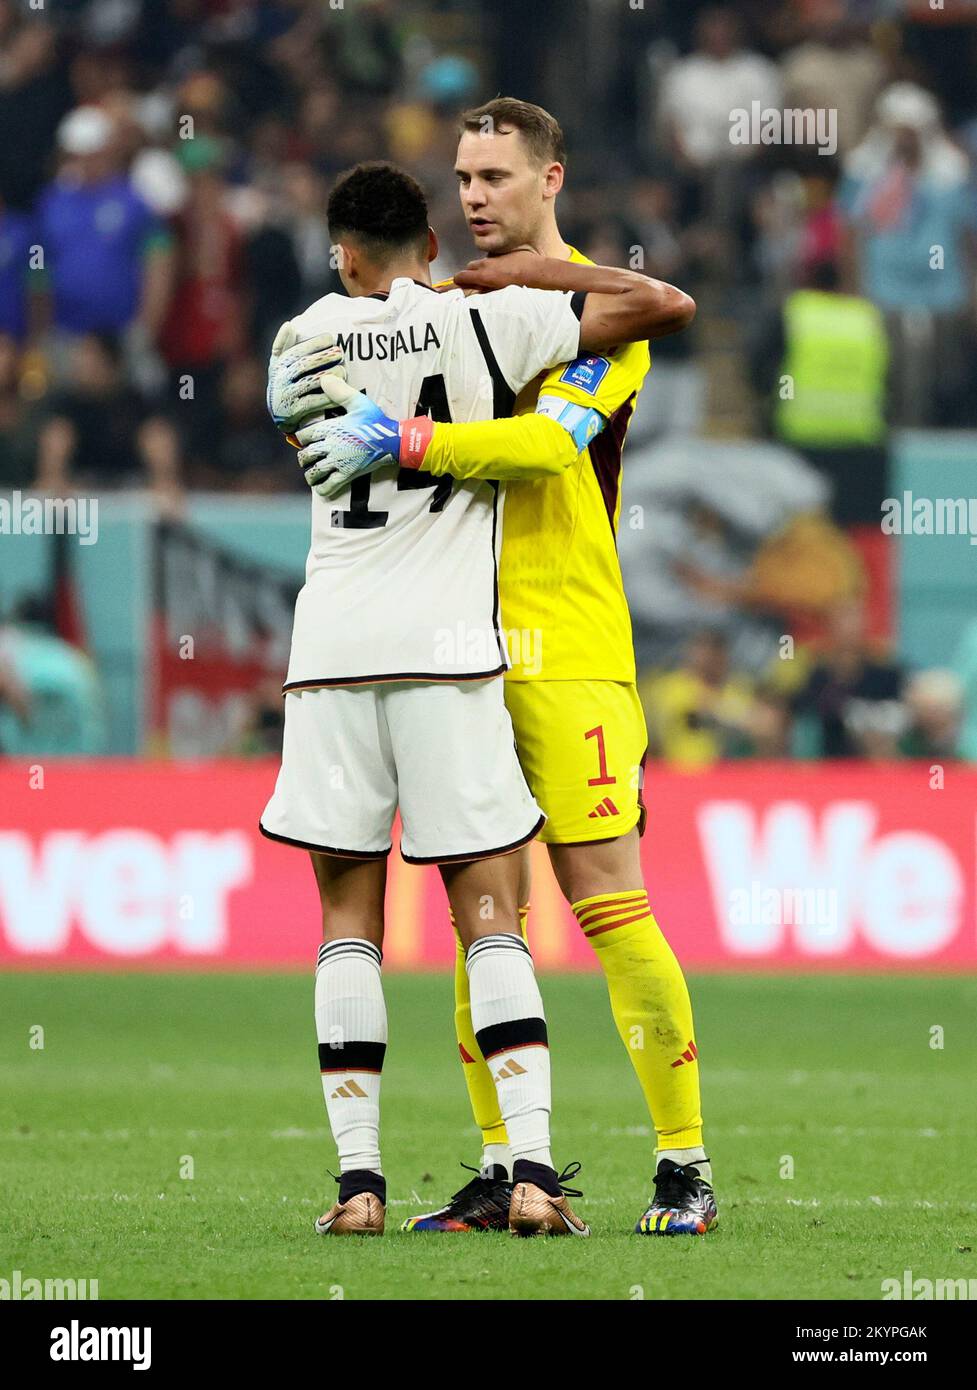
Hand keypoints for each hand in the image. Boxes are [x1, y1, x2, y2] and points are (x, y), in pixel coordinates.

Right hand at [266, 320, 348, 432]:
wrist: (283, 417)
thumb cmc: (288, 383)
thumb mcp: (282, 365)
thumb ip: (284, 345)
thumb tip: (289, 325)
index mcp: (277, 366)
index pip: (295, 351)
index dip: (313, 343)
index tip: (330, 338)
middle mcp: (278, 380)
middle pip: (303, 365)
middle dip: (323, 358)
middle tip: (340, 353)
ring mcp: (285, 397)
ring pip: (309, 382)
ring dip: (328, 376)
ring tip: (343, 371)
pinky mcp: (293, 413)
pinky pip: (313, 402)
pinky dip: (327, 396)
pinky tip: (340, 392)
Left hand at [294, 377, 401, 498]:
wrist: (393, 441)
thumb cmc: (376, 421)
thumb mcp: (359, 402)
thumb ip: (339, 391)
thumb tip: (323, 378)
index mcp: (330, 429)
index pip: (303, 436)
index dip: (302, 437)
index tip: (306, 438)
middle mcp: (331, 446)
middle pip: (304, 455)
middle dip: (304, 457)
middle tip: (308, 456)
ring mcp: (338, 463)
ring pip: (313, 472)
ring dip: (310, 473)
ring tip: (313, 470)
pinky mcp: (347, 475)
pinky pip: (327, 486)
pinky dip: (321, 487)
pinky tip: (322, 484)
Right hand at [452, 247, 541, 292]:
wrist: (537, 272)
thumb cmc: (519, 286)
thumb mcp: (498, 292)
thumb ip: (483, 292)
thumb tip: (474, 294)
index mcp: (483, 275)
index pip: (461, 276)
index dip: (457, 282)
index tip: (457, 286)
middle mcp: (486, 264)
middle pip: (469, 267)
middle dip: (469, 274)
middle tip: (474, 283)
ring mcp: (495, 257)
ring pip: (481, 262)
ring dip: (480, 269)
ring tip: (488, 278)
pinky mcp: (503, 254)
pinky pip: (492, 259)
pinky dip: (492, 265)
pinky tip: (501, 271)